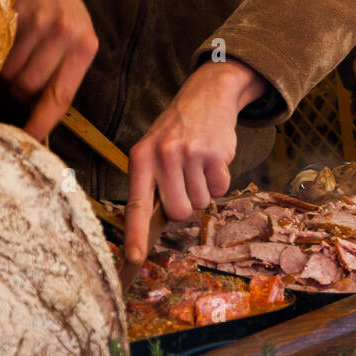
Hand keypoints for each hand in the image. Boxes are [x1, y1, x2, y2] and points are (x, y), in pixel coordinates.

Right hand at [4, 0, 97, 140]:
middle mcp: (63, 36)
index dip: (43, 120)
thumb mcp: (80, 42)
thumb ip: (66, 73)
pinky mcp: (14, 15)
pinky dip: (0, 56)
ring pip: (10, 72)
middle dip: (23, 91)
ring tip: (20, 60)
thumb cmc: (66, 18)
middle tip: (25, 80)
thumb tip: (42, 113)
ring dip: (10, 74)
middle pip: (30, 86)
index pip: (61, 94)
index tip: (30, 137)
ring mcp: (37, 24)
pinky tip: (10, 45)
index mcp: (84, 48)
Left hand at [123, 60, 267, 264]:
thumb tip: (157, 222)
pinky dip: (220, 180)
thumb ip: (151, 181)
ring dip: (204, 189)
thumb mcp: (152, 148)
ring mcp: (190, 154)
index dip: (135, 234)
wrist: (206, 96)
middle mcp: (163, 156)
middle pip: (178, 211)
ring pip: (201, 201)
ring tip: (198, 165)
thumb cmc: (176, 130)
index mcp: (141, 159)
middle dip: (186, 205)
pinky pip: (221, 188)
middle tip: (185, 182)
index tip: (135, 259)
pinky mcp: (215, 153)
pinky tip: (212, 161)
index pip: (136, 204)